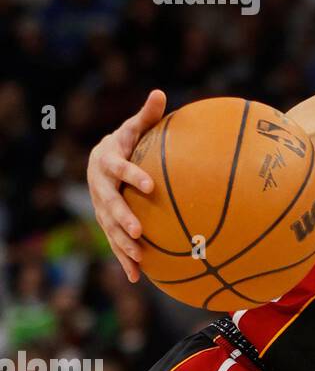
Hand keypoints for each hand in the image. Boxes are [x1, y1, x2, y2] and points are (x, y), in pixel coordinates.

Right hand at [87, 89, 166, 282]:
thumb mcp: (134, 127)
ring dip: (122, 243)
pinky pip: (115, 243)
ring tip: (138, 256)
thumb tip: (159, 92)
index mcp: (107, 162)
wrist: (100, 160)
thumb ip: (147, 114)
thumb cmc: (126, 141)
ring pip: (108, 228)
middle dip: (122, 218)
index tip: (149, 185)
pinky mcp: (107, 223)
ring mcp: (101, 207)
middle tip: (139, 230)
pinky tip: (138, 277)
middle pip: (109, 204)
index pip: (119, 169)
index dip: (132, 176)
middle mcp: (100, 187)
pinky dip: (125, 260)